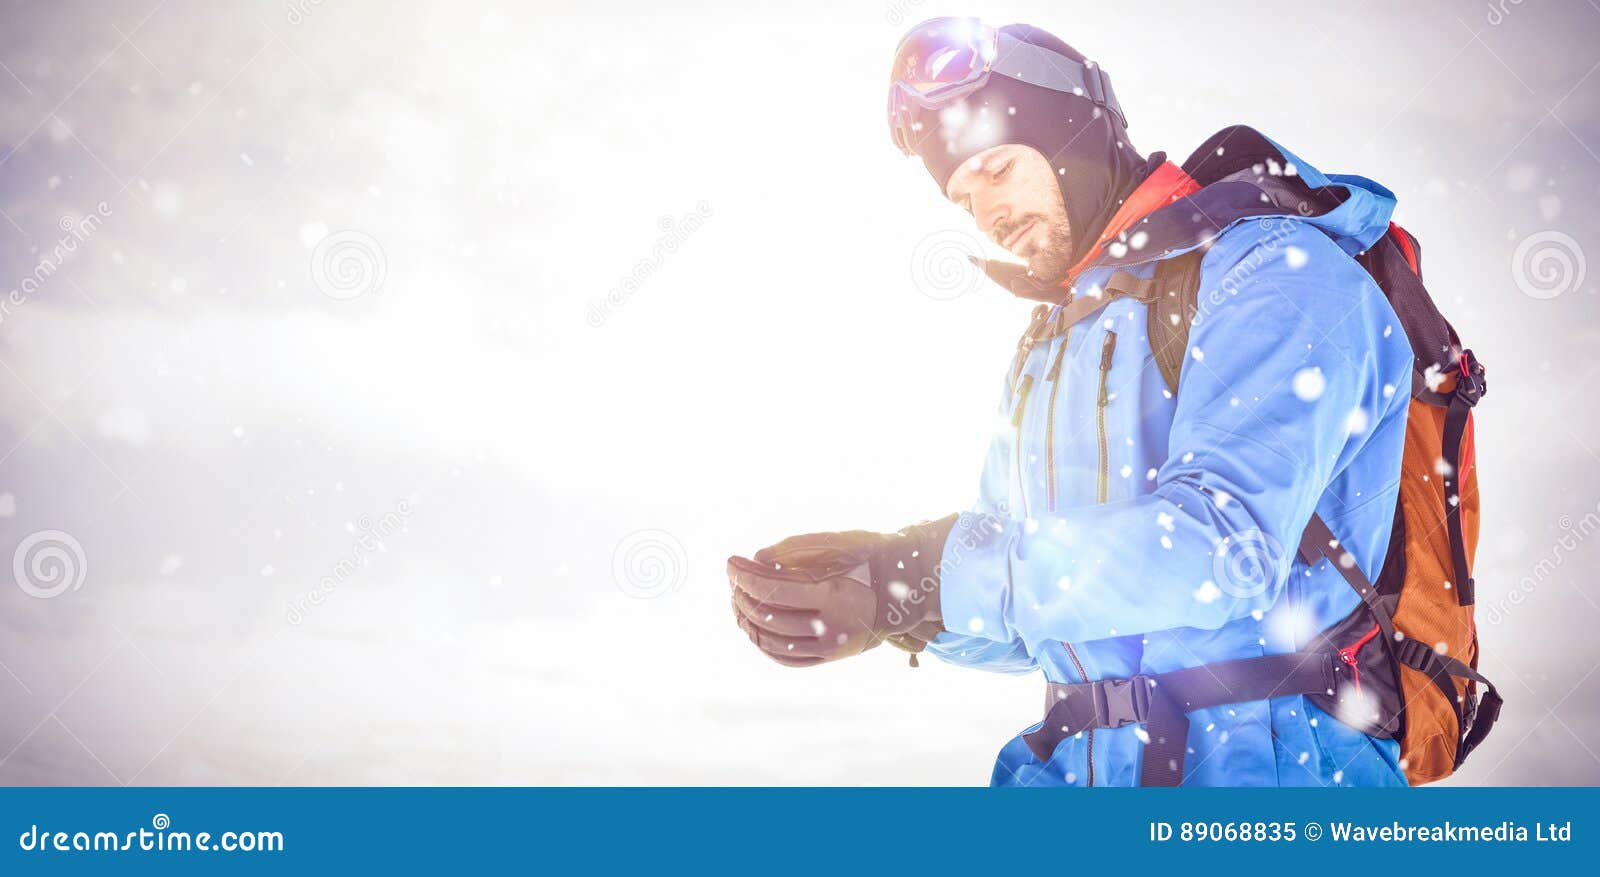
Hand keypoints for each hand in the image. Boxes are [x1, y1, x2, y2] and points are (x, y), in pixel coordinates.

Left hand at [726, 516, 956, 666]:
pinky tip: (753, 626)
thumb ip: (799, 550)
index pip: (773, 591)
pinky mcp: (829, 657)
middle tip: (733, 578)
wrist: (905, 590)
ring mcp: (829, 648)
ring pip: (772, 642)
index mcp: (833, 597)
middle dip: (741, 595)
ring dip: (747, 620)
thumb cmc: (872, 559)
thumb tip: (757, 558)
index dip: (745, 576)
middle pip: (768, 617)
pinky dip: (763, 644)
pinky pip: (786, 659)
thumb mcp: (842, 545)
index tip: (730, 562)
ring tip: (738, 600)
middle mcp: (831, 628)